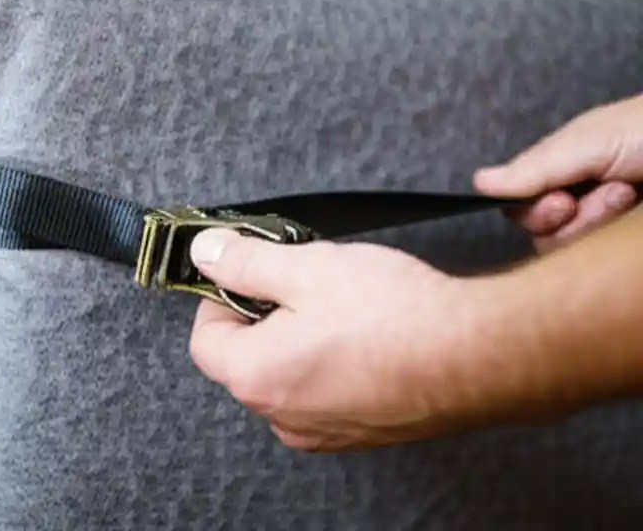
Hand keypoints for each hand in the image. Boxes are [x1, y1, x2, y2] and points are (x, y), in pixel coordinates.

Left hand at [187, 230, 509, 451]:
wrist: (481, 356)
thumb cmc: (397, 315)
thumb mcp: (308, 268)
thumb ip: (246, 262)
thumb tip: (206, 253)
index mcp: (255, 377)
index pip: (206, 338)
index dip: (223, 296)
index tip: (251, 272)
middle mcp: (282, 417)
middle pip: (246, 359)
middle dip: (266, 317)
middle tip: (307, 284)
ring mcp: (324, 433)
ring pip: (289, 376)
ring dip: (302, 340)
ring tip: (344, 309)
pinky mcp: (361, 433)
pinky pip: (327, 394)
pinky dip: (335, 364)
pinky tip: (369, 336)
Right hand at [475, 95, 642, 252]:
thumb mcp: (588, 142)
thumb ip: (534, 168)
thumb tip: (480, 184)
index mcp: (565, 173)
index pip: (521, 210)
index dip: (535, 214)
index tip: (561, 202)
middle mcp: (583, 201)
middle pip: (545, 238)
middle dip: (574, 221)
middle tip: (611, 194)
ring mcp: (609, 226)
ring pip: (573, 255)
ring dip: (601, 227)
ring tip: (631, 198)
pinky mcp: (622, 248)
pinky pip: (598, 265)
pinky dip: (614, 244)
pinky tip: (636, 218)